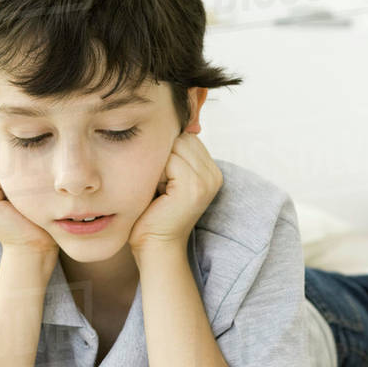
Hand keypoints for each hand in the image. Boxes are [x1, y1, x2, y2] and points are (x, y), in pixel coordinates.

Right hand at [0, 137, 57, 255]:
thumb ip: (16, 165)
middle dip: (12, 150)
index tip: (30, 141)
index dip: (9, 145)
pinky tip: (30, 177)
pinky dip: (12, 172)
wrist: (36, 246)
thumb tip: (18, 135)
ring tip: (35, 165)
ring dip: (14, 160)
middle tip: (37, 151)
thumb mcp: (26, 184)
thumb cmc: (37, 216)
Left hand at [128, 131, 222, 259]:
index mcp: (211, 170)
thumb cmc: (153, 213)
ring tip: (159, 190)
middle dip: (163, 156)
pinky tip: (158, 194)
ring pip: (174, 146)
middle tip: (159, 186)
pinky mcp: (194, 187)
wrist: (155, 247)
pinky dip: (155, 174)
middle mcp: (215, 174)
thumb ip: (173, 153)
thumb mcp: (166, 177)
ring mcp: (207, 180)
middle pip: (181, 139)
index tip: (164, 181)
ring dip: (158, 164)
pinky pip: (168, 160)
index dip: (167, 153)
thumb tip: (169, 119)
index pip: (186, 137)